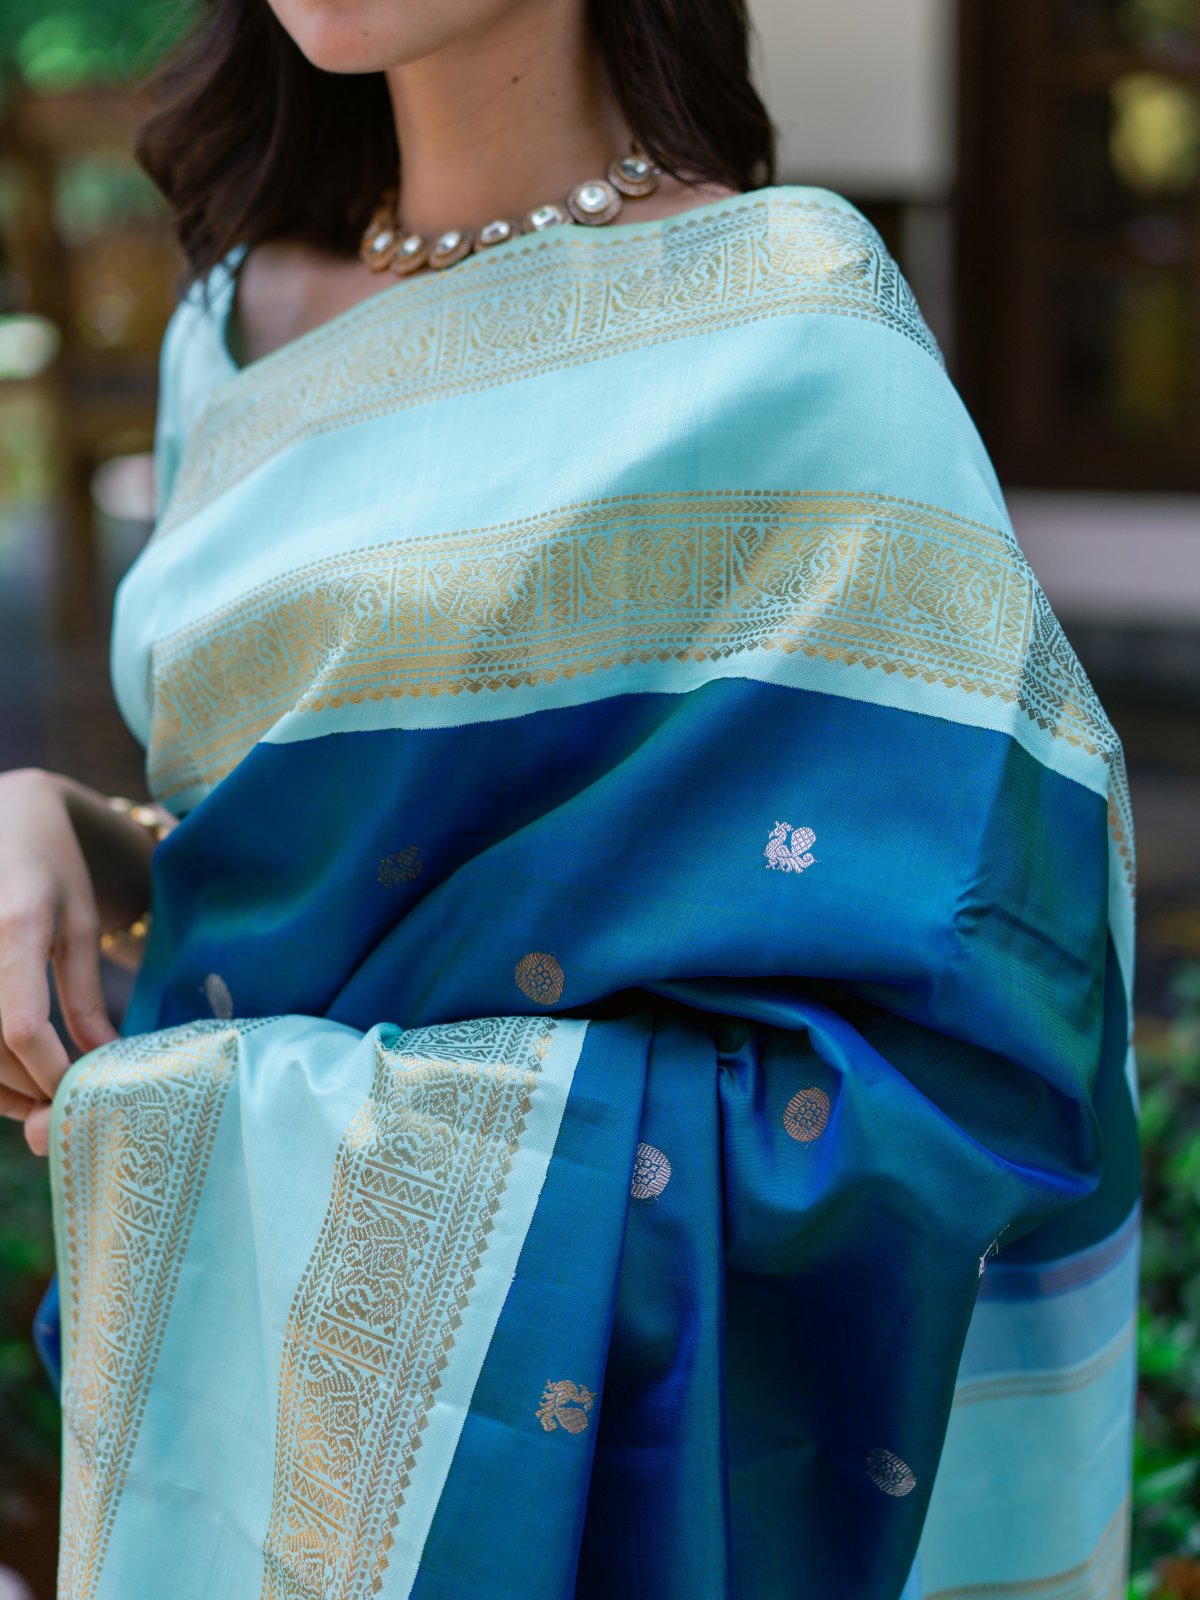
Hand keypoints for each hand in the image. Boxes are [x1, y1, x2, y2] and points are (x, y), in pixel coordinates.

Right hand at [0, 769, 133, 1155]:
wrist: (4, 819)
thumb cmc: (49, 869)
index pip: (23, 1027)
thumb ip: (86, 995)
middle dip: (25, 1089)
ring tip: (34, 1099)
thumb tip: (104, 1059)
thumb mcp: (79, 925)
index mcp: (16, 928)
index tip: (80, 1096)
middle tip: (62, 1109)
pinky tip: (4, 1075)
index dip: (49, 1074)